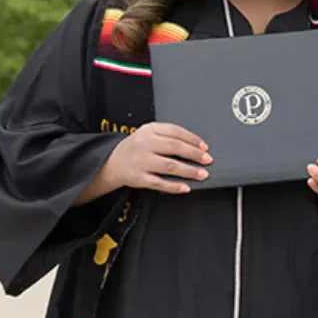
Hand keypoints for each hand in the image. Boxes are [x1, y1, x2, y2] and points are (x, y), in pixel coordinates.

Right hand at [77, 122, 210, 203]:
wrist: (110, 161)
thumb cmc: (136, 147)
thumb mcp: (148, 133)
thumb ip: (169, 135)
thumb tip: (196, 145)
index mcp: (149, 130)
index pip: (176, 132)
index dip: (193, 139)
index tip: (205, 147)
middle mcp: (145, 144)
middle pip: (175, 147)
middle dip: (194, 154)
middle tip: (207, 160)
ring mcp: (141, 161)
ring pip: (169, 165)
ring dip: (189, 171)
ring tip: (202, 174)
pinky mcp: (138, 178)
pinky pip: (159, 183)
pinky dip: (174, 186)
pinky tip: (185, 187)